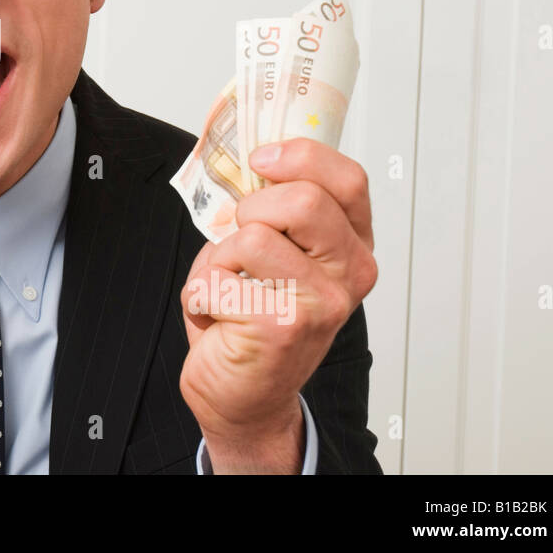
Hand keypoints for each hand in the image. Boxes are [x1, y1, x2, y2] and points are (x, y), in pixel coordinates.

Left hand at [178, 137, 376, 472]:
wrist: (242, 397)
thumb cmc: (251, 320)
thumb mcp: (271, 252)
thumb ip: (272, 211)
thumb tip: (249, 162)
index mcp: (351, 246)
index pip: (347, 180)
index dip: (301, 156)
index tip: (262, 159)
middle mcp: (349, 274)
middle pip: (303, 200)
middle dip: (251, 210)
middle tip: (241, 247)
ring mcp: (321, 302)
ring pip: (253, 236)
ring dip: (220, 260)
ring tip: (231, 291)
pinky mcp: (283, 326)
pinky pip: (217, 277)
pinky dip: (200, 294)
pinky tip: (220, 319)